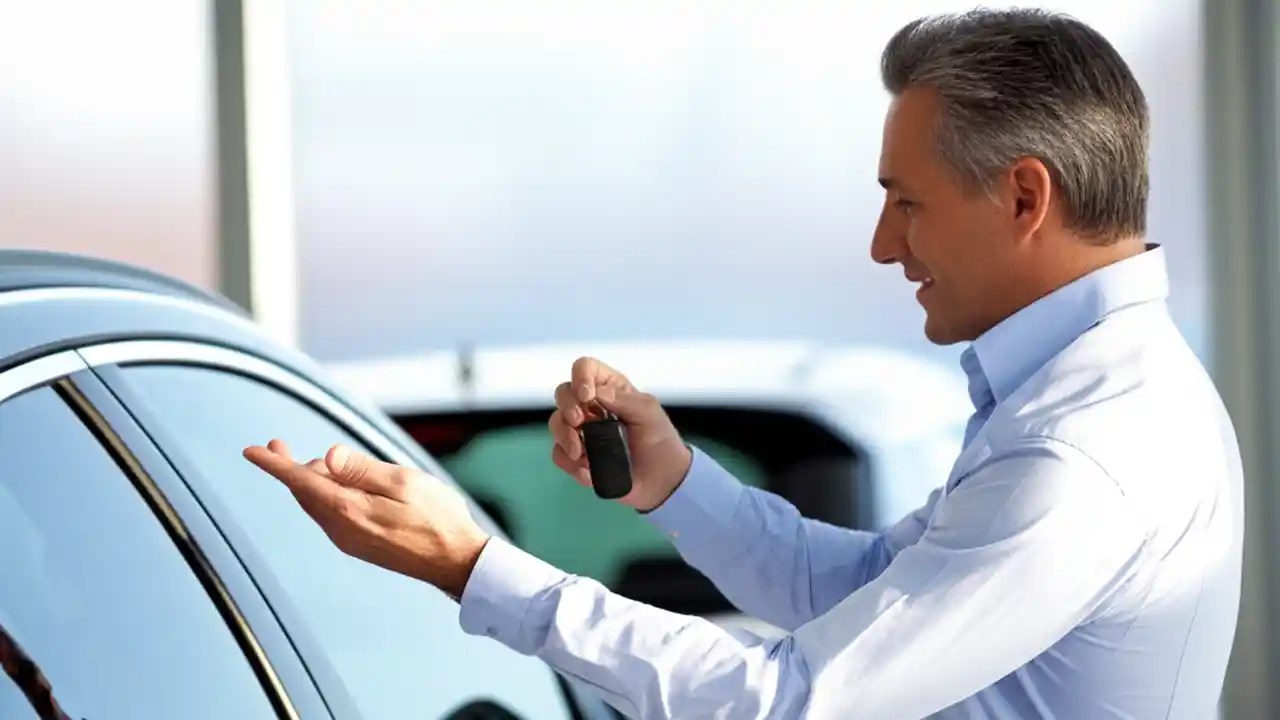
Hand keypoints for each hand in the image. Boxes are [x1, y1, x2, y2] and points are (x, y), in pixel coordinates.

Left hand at [242, 439, 490, 597]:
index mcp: (349, 509)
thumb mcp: (404, 481)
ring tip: (320, 463)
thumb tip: (327, 456)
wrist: (456, 562)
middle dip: (290, 468)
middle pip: (304, 493)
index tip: (250, 451)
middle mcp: (341, 529)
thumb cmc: (437, 518)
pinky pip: (331, 516)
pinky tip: (342, 487)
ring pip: (317, 505)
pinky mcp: (360, 546)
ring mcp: (349, 541)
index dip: (274, 464)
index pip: (301, 482)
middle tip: (280, 445)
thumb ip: (363, 469)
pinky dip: (326, 496)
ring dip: (311, 482)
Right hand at [549, 357, 692, 511]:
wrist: (662, 481)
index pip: (586, 368)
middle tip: (579, 421)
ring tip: (579, 453)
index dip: (581, 376)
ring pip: (556, 423)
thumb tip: (596, 392)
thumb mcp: (650, 415)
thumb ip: (625, 400)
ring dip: (563, 436)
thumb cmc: (660, 441)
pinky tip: (587, 472)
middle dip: (567, 406)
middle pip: (563, 393)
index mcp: (611, 389)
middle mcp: (592, 406)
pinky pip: (559, 454)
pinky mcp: (578, 456)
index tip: (587, 396)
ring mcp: (583, 431)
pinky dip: (569, 463)